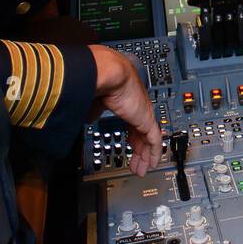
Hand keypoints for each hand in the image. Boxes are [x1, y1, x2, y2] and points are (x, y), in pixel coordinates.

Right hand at [88, 45, 161, 175]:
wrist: (110, 73)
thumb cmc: (101, 80)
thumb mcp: (94, 101)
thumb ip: (94, 111)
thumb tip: (88, 117)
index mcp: (127, 103)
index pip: (133, 125)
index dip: (131, 139)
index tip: (129, 148)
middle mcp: (138, 109)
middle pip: (142, 135)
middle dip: (139, 152)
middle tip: (136, 163)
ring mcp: (144, 114)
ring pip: (149, 140)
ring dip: (145, 157)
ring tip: (141, 170)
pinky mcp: (148, 120)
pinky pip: (154, 142)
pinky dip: (153, 154)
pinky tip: (152, 164)